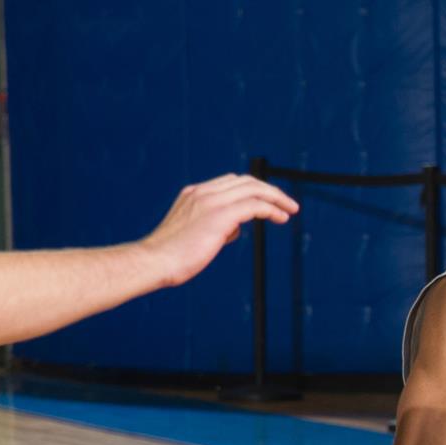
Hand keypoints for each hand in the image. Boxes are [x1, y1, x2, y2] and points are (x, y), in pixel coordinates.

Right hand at [143, 173, 299, 286]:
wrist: (154, 261)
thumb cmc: (171, 257)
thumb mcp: (193, 236)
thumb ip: (215, 227)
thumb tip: (234, 230)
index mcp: (193, 194)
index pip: (230, 183)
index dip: (252, 190)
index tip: (267, 202)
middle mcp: (203, 192)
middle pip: (245, 181)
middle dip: (268, 191)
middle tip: (286, 203)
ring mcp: (211, 201)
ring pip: (253, 189)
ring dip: (276, 197)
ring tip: (290, 209)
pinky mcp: (220, 216)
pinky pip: (254, 205)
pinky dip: (271, 209)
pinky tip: (281, 218)